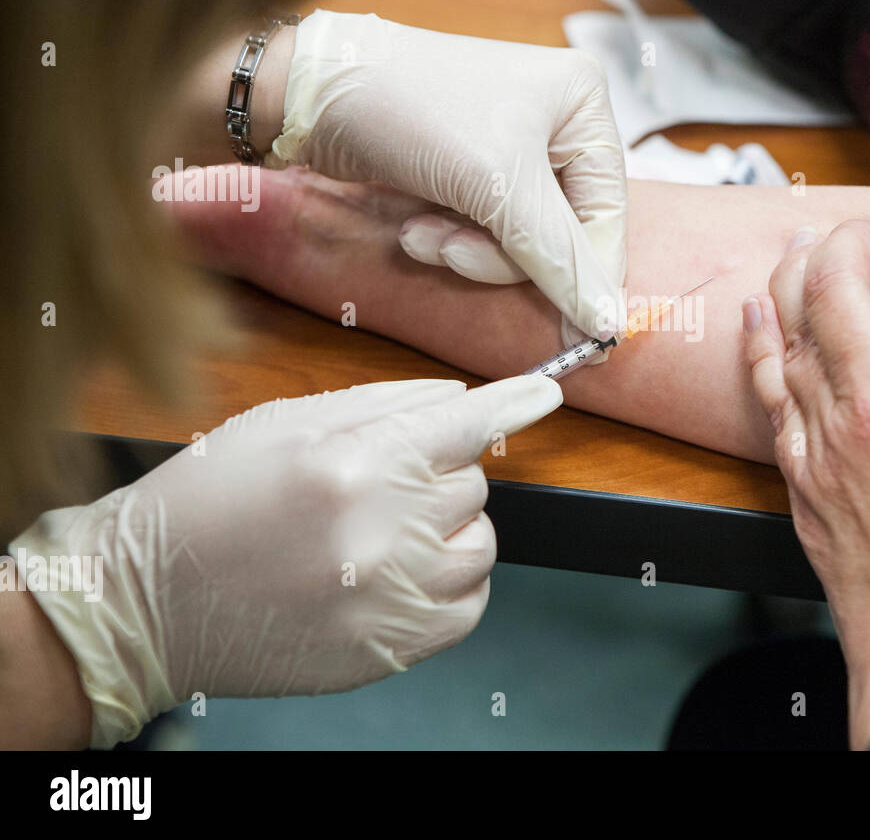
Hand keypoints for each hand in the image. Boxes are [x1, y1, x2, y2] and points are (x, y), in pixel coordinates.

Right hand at [11, 375, 559, 747]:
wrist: (150, 600)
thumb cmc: (208, 501)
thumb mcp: (282, 422)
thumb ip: (384, 404)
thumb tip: (461, 398)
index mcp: (352, 465)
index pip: (466, 426)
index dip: (514, 402)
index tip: (547, 391)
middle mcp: (380, 533)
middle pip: (473, 482)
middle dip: (439, 472)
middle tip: (379, 484)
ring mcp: (390, 598)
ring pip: (481, 542)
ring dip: (450, 527)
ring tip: (384, 531)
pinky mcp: (391, 649)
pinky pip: (472, 604)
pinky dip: (452, 582)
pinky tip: (400, 572)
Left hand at [270, 10, 626, 342]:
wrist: (311, 93)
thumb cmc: (413, 111)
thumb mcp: (499, 187)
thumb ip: (560, 259)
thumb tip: (611, 323)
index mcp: (584, 104)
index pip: (607, 214)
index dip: (587, 274)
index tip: (582, 336)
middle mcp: (556, 122)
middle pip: (563, 232)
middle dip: (504, 254)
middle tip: (457, 254)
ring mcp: (512, 148)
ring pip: (520, 241)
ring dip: (470, 252)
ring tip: (426, 235)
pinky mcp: (470, 171)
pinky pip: (486, 232)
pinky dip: (451, 239)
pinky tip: (415, 224)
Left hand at [742, 221, 869, 748]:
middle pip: (838, 280)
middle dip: (847, 239)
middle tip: (862, 233)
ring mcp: (830, 439)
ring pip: (790, 324)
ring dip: (796, 274)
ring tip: (805, 248)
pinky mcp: (800, 478)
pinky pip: (766, 387)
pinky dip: (759, 340)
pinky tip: (758, 312)